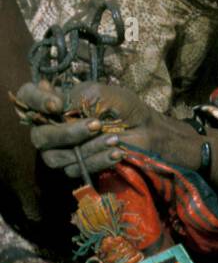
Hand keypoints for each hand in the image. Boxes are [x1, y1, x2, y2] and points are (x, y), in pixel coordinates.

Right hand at [18, 81, 159, 178]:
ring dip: (87, 148)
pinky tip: (116, 152)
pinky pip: (75, 169)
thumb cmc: (122, 106)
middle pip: (40, 135)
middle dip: (68, 133)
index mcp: (53, 102)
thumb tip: (57, 108)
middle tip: (96, 125)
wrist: (146, 129)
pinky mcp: (74, 167)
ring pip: (56, 156)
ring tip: (113, 138)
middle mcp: (50, 126)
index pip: (28, 97)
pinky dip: (96, 160)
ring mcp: (59, 150)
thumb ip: (76, 98)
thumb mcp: (100, 93)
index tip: (57, 104)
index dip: (36, 100)